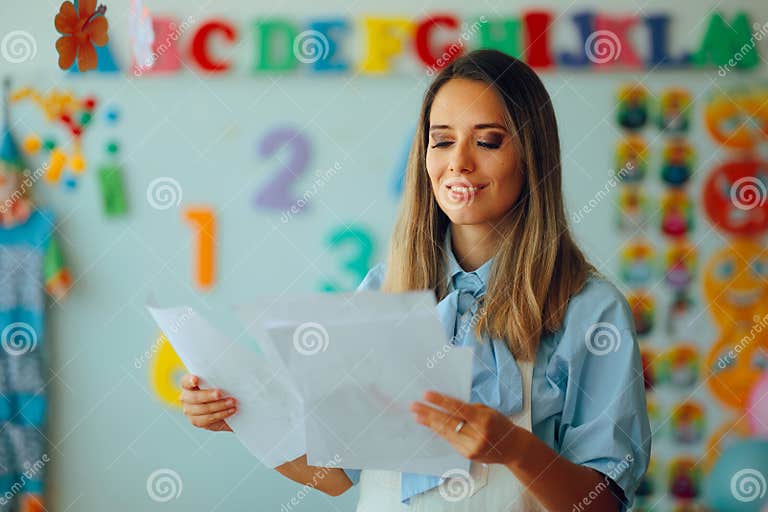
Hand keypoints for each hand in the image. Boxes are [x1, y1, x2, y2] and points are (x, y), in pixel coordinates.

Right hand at [180, 373, 235, 431]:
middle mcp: (186, 397)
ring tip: (232, 402)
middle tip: (220, 394)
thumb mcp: (220, 381)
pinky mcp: (197, 421)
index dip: (189, 380)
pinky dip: (220, 414)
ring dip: (219, 406)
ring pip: (202, 409)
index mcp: (188, 384)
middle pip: (194, 397)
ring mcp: (189, 410)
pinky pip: (207, 419)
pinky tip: (230, 410)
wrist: (227, 406)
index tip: (196, 380)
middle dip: (208, 395)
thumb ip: (218, 378)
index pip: (185, 381)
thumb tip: (228, 374)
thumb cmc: (223, 388)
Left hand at [410, 391, 524, 465]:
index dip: (440, 402)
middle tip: (414, 406)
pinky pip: (450, 440)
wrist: (513, 448)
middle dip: (429, 413)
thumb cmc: (499, 424)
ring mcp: (471, 447)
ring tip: (417, 415)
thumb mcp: (487, 411)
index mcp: (484, 420)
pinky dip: (439, 431)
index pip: (458, 409)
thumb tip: (444, 405)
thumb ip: (468, 409)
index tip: (426, 395)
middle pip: (448, 422)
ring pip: (446, 432)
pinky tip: (430, 425)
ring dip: (430, 423)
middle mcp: (477, 435)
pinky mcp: (467, 455)